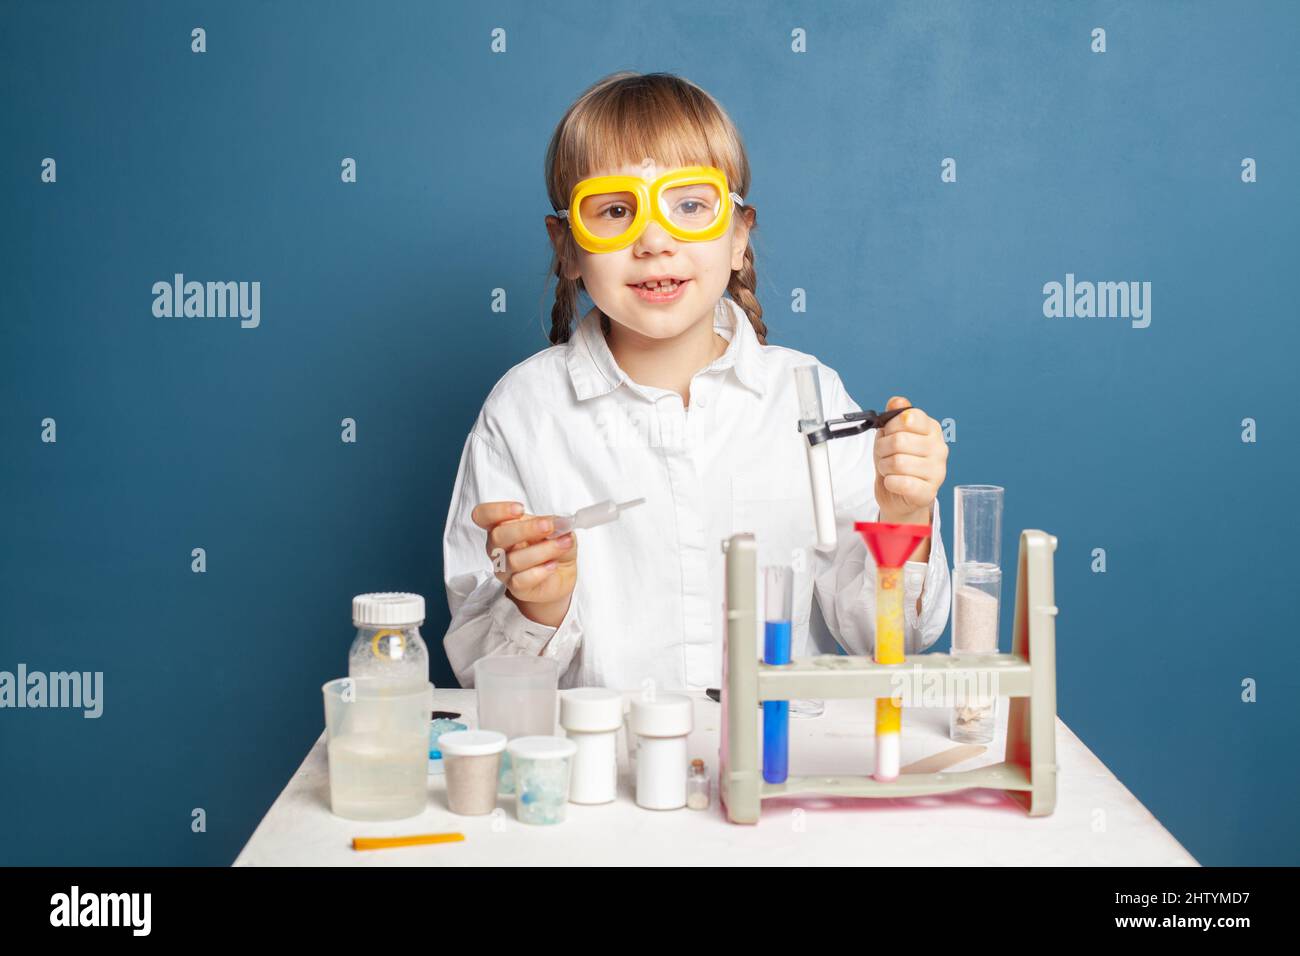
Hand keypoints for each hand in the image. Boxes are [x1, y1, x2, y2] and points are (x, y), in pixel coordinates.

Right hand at [472, 501, 576, 627]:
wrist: (561, 574)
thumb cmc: (552, 546)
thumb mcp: (557, 528)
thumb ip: (555, 523)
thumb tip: (559, 522)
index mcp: (501, 526)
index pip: (482, 515)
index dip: (497, 510)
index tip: (520, 509)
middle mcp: (497, 548)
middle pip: (497, 536)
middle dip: (526, 529)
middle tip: (549, 526)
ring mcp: (504, 569)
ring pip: (514, 559)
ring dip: (543, 550)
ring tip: (564, 544)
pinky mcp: (515, 587)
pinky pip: (521, 580)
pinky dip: (540, 571)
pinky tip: (553, 565)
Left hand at [873, 396, 946, 525]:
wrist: (898, 495)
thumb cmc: (896, 460)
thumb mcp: (891, 434)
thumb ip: (894, 415)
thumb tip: (897, 402)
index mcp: (932, 429)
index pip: (909, 418)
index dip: (891, 426)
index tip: (888, 433)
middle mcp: (939, 448)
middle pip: (899, 441)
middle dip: (882, 449)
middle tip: (883, 455)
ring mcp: (937, 471)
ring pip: (898, 463)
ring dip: (884, 466)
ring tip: (888, 469)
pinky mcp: (929, 492)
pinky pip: (901, 483)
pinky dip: (889, 482)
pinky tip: (893, 482)